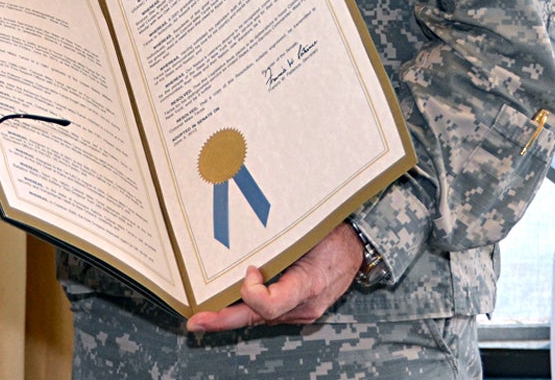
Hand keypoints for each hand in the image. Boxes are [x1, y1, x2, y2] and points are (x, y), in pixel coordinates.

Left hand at [184, 222, 363, 332]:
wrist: (358, 248)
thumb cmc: (335, 236)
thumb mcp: (311, 232)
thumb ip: (281, 240)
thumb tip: (246, 238)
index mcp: (308, 285)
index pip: (270, 305)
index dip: (251, 291)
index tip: (249, 268)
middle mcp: (304, 305)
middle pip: (257, 318)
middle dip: (223, 320)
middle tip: (197, 322)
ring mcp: (301, 311)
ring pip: (259, 319)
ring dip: (230, 317)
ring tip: (204, 316)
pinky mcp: (297, 308)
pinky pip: (268, 314)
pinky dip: (247, 310)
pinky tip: (228, 307)